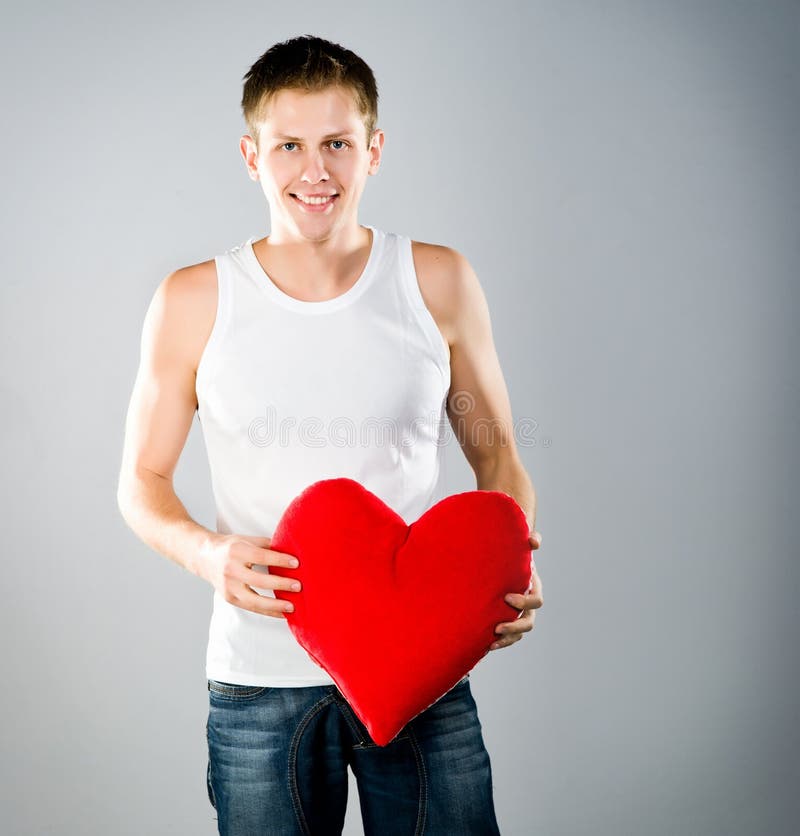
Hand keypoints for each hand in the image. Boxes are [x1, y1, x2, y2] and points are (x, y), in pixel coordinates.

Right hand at [197, 534, 301, 617]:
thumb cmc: (232, 547)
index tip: (296, 563)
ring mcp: (228, 587)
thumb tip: (292, 549)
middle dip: (280, 585)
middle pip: (258, 581)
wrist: (205, 557)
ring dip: (275, 605)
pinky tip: (282, 613)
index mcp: (237, 551)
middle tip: (298, 586)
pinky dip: (268, 611)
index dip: (279, 560)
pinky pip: (251, 607)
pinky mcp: (229, 598)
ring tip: (292, 607)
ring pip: (254, 600)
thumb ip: (267, 545)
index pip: (261, 556)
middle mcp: (231, 570)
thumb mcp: (247, 539)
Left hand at [490, 528, 542, 650]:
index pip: (536, 600)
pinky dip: (500, 641)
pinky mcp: (507, 618)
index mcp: (531, 586)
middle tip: (497, 626)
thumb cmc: (509, 550)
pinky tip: (486, 645)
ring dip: (508, 638)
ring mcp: (518, 613)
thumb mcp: (518, 544)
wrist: (497, 560)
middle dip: (515, 626)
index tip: (506, 598)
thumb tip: (534, 541)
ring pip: (519, 633)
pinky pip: (508, 636)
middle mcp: (526, 603)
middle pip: (528, 621)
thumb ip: (529, 539)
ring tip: (492, 641)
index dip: (524, 602)